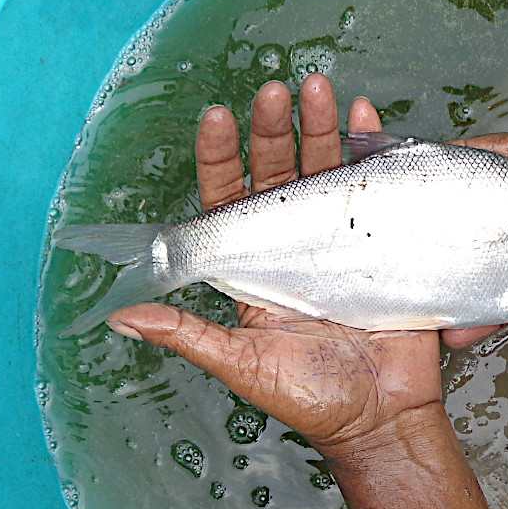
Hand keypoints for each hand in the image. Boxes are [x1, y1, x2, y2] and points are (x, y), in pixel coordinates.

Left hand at [105, 76, 443, 454]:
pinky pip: (379, 188)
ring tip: (318, 88)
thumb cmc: (314, 401)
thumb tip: (122, 318)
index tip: (216, 119)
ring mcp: (340, 241)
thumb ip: (188, 335)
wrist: (385, 419)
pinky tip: (368, 119)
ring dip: (322, 126)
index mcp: (253, 268)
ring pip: (325, 170)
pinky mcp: (384, 243)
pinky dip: (375, 151)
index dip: (220, 158)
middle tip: (273, 92)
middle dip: (273, 130)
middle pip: (278, 173)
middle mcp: (294, 246)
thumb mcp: (242, 367)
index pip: (227, 200)